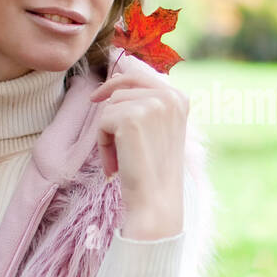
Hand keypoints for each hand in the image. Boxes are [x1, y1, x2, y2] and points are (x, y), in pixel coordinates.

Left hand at [89, 66, 186, 239]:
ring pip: (111, 105)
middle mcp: (170, 96)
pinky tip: (116, 165)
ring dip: (108, 133)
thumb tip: (119, 76)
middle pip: (122, 87)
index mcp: (180, 97)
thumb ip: (148, 104)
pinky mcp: (131, 117)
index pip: (139, 74)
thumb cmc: (154, 172)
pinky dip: (103, 144)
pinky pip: (103, 120)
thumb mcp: (159, 130)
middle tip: (109, 138)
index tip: (96, 97)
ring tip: (121, 160)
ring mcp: (152, 104)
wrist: (155, 202)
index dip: (115, 83)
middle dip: (110, 112)